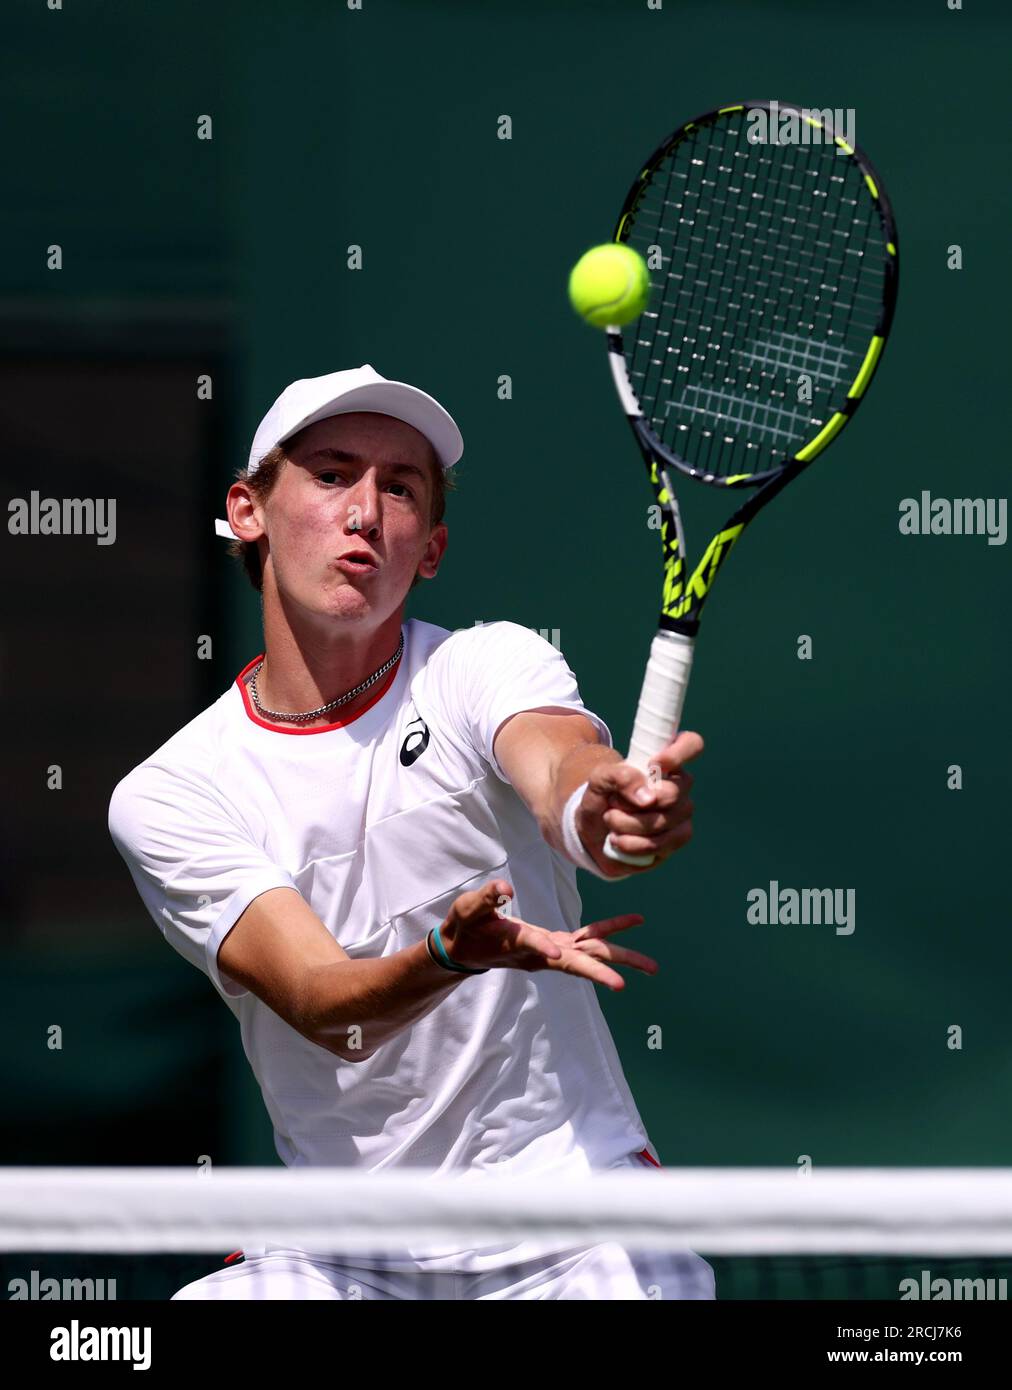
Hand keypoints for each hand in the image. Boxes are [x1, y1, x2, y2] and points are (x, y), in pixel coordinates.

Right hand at [437, 880, 657, 991]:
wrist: (465, 949)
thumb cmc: (465, 928)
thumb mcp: (467, 910)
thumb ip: (486, 899)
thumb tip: (505, 890)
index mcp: (518, 945)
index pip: (537, 949)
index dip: (546, 950)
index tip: (556, 954)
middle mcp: (541, 954)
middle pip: (580, 963)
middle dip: (607, 969)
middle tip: (636, 978)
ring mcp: (551, 951)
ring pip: (591, 954)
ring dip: (620, 957)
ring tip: (653, 967)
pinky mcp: (555, 944)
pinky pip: (587, 938)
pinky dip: (609, 931)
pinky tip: (634, 921)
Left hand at [579, 730, 702, 874]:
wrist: (595, 830)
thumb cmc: (602, 797)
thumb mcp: (598, 780)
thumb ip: (618, 776)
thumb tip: (648, 798)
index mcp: (666, 761)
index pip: (691, 744)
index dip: (679, 753)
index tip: (654, 764)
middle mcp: (680, 785)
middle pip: (672, 794)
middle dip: (633, 804)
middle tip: (613, 803)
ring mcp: (683, 813)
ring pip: (662, 822)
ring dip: (627, 824)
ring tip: (611, 821)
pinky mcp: (678, 838)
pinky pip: (660, 844)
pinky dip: (632, 844)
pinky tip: (618, 840)